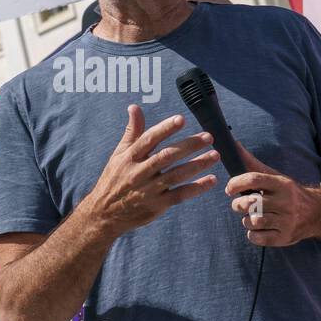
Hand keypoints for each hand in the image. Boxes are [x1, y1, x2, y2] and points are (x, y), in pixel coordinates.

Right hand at [86, 106, 219, 235]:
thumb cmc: (114, 179)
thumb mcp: (119, 154)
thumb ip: (132, 131)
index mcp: (130, 157)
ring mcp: (149, 190)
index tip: (181, 119)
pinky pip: (179, 195)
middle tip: (208, 137)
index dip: (165, 129)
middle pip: (167, 156)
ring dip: (198, 165)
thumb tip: (134, 107)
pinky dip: (196, 188)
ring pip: (176, 175)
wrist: (104, 214)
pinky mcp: (157, 205)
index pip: (149, 139)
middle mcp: (139, 172)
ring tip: (215, 155)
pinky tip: (211, 180)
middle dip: (189, 146)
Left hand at [226, 142, 320, 246]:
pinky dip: (252, 234)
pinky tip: (258, 229)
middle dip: (238, 204)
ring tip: (251, 217)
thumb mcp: (274, 176)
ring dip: (246, 220)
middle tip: (239, 205)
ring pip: (253, 221)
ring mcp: (287, 221)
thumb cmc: (288, 193)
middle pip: (251, 203)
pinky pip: (258, 238)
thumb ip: (252, 163)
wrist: (317, 213)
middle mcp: (286, 202)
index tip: (229, 189)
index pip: (254, 179)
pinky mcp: (285, 237)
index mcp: (282, 184)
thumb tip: (233, 144)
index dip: (236, 183)